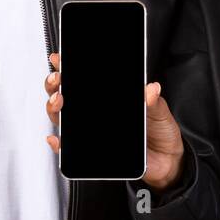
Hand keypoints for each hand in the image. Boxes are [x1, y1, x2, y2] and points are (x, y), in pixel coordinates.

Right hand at [44, 52, 186, 190]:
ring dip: (54, 109)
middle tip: (58, 79)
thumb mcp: (159, 112)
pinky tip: (58, 139)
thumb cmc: (159, 131)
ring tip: (59, 101)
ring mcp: (90, 132)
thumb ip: (154, 102)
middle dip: (55, 85)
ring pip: (62, 119)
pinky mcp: (90, 152)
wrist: (166, 160)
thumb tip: (152, 89)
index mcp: (108, 99)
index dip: (68, 68)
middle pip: (65, 96)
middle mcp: (95, 113)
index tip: (59, 59)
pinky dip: (59, 144)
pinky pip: (69, 149)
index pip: (83, 80)